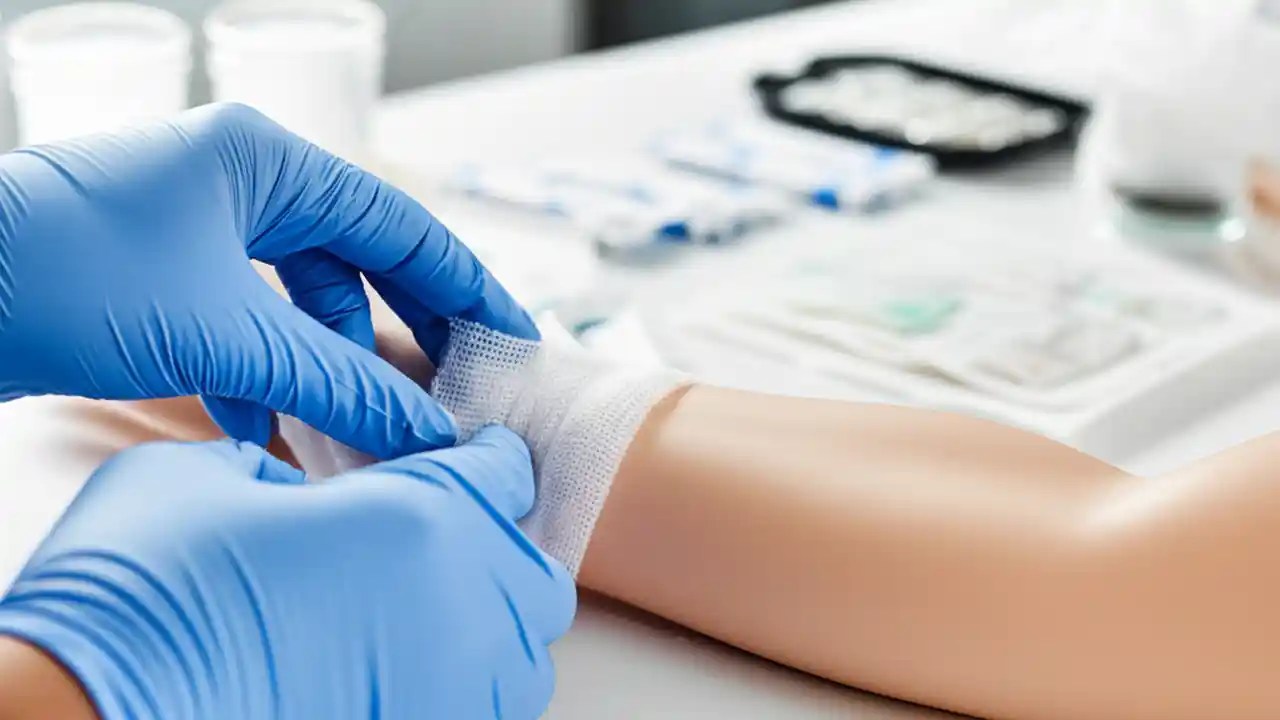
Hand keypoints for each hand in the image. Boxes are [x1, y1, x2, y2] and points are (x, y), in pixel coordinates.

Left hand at [0, 103, 536, 457]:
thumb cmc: (63, 278)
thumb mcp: (225, 337)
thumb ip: (338, 385)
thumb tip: (425, 434)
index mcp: (263, 159)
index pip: (397, 221)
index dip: (464, 284)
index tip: (513, 336)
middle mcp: (235, 180)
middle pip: (353, 258)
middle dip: (400, 329)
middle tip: (456, 385)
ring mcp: (193, 225)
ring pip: (295, 297)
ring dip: (327, 363)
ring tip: (359, 424)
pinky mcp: (155, 273)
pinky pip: (241, 321)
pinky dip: (262, 374)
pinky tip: (264, 429)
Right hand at [0, 428, 574, 718]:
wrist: (96, 717)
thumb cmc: (143, 587)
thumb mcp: (202, 478)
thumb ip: (274, 467)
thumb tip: (284, 486)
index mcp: (423, 513)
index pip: (504, 471)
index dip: (483, 461)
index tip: (466, 462)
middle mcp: (464, 600)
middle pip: (535, 570)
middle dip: (503, 550)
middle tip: (447, 546)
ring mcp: (457, 688)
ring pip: (525, 654)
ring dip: (493, 628)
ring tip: (432, 617)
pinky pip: (486, 712)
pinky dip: (467, 689)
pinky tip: (409, 673)